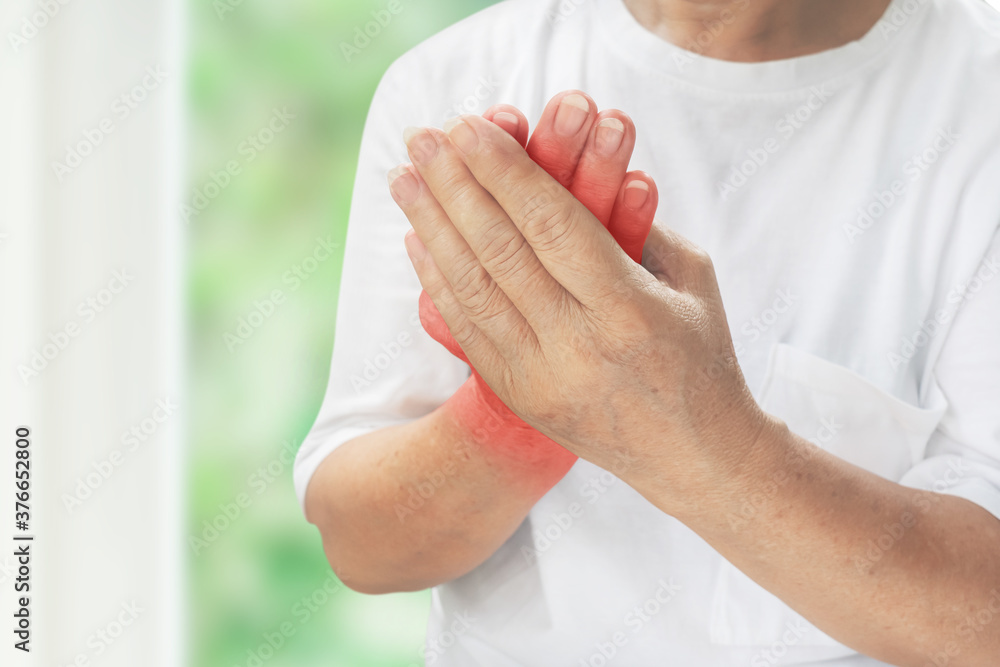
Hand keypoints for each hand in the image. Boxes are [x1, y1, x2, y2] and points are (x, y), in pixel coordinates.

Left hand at [404, 91, 657, 473]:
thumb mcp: (690, 279)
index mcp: (628, 307)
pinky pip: (466, 330)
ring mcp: (540, 377)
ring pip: (471, 288)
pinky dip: (437, 280)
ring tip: (403, 178)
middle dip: (454, 184)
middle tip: (422, 138)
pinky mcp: (519, 398)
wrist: (692, 456)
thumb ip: (632, 226)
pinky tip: (417, 239)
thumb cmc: (700, 355)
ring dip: (431, 226)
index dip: (503, 170)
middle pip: (499, 249)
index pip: (550, 222)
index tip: (468, 127)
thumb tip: (567, 177)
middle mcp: (577, 344)